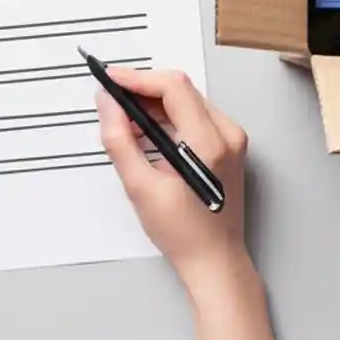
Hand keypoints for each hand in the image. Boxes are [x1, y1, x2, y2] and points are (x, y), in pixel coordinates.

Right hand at [95, 68, 248, 283]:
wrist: (215, 260)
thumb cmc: (184, 233)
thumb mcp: (141, 187)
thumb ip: (120, 141)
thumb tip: (107, 105)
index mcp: (209, 143)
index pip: (173, 88)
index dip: (138, 78)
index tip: (111, 79)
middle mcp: (227, 135)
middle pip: (181, 90)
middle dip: (143, 90)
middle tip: (113, 100)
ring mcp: (232, 139)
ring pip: (188, 101)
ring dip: (155, 104)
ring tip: (126, 120)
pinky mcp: (228, 146)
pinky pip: (196, 116)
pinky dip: (169, 117)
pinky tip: (148, 131)